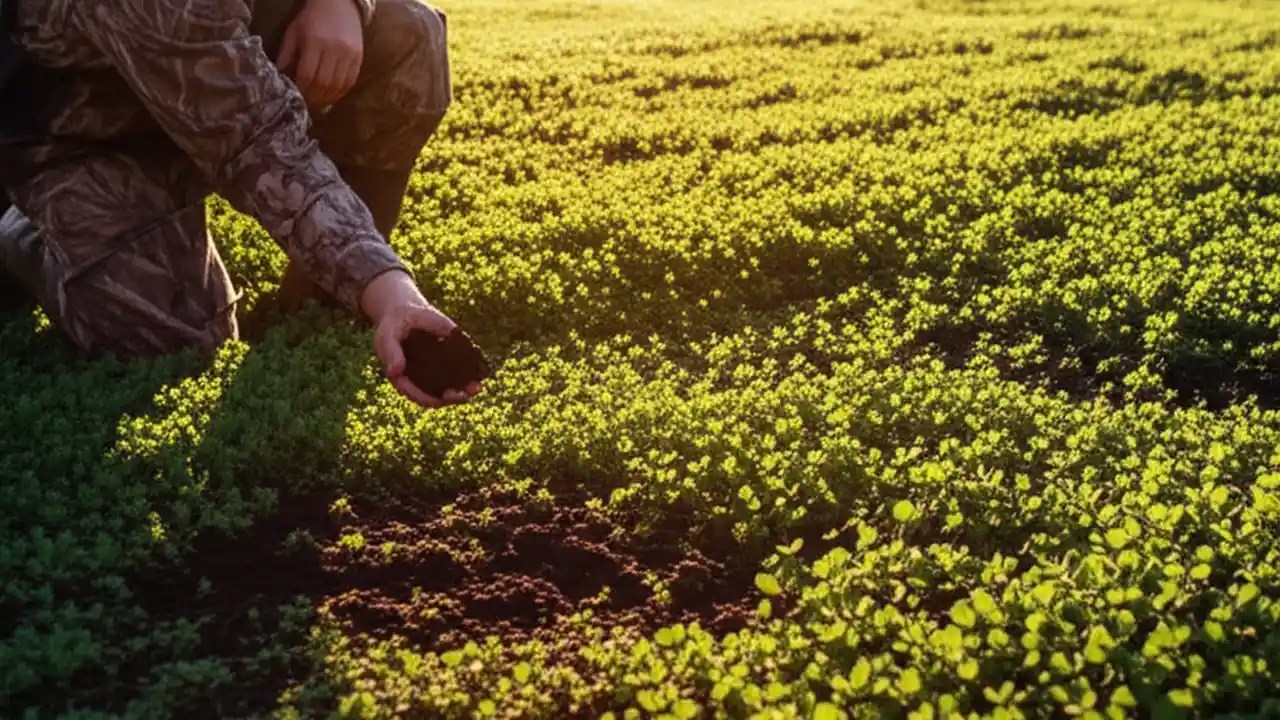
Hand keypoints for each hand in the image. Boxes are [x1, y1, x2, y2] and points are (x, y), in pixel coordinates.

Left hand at [276, 0, 363, 108]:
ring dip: (328, 97)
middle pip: (323, 82)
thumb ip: (286, 54)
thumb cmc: (311, 17)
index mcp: (314, 42)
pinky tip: (333, 96)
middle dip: (314, 96)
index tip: (296, 95)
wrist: (338, 3)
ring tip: (319, 102)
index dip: (301, 89)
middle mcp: (333, 49)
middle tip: (307, 103)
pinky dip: (341, 92)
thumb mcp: (294, 32)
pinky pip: (351, 81)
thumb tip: (280, 76)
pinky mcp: (359, 57)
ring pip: (338, 85)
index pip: (307, 74)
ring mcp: (348, 54)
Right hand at [361, 271, 483, 408]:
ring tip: (477, 387)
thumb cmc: (392, 328)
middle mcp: (424, 380)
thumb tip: (395, 371)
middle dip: (452, 397)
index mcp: (406, 380)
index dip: (429, 400)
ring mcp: (438, 370)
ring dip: (466, 388)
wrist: (406, 313)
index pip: (418, 396)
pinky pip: (463, 366)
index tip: (440, 401)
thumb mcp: (387, 337)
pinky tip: (481, 368)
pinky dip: (472, 369)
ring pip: (454, 384)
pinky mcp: (450, 357)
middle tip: (463, 395)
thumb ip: (391, 353)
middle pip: (440, 395)